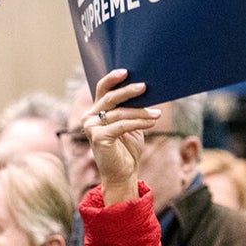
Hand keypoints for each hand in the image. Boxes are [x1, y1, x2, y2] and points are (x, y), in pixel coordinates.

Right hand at [82, 70, 161, 205]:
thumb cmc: (127, 149)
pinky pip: (121, 125)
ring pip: (119, 113)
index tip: (127, 71)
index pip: (102, 89)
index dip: (112, 78)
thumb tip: (145, 89)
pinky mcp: (98, 138)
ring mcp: (91, 128)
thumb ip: (131, 108)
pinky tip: (152, 123)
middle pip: (109, 98)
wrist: (123, 173)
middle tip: (145, 87)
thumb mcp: (131, 124)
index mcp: (96, 111)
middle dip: (128, 91)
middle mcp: (89, 117)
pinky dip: (138, 123)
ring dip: (141, 112)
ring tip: (157, 114)